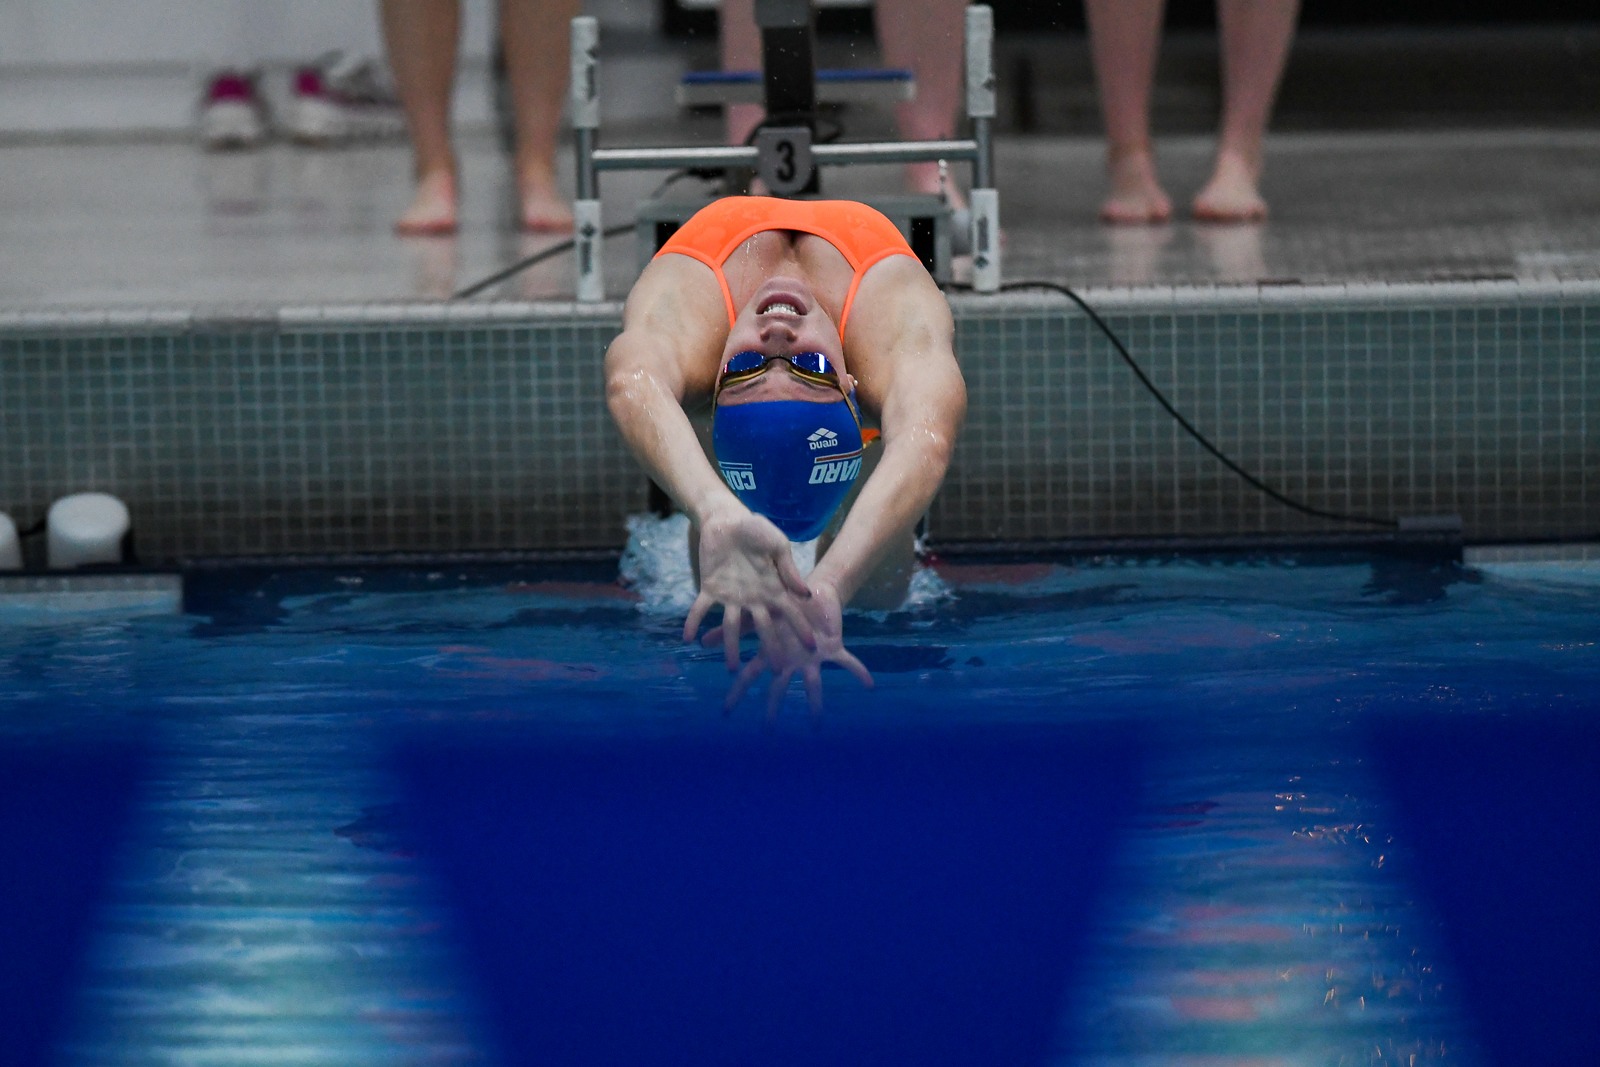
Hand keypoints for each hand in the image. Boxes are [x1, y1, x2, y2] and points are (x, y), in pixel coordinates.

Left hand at [683, 503, 815, 670]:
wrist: (727, 520)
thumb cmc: (756, 530)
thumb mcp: (778, 545)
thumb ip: (788, 569)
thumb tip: (806, 594)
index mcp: (772, 588)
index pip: (790, 612)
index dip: (800, 629)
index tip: (812, 647)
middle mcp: (753, 598)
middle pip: (762, 627)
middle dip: (769, 648)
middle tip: (775, 671)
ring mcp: (731, 596)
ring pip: (731, 626)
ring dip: (730, 646)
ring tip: (731, 669)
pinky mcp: (710, 590)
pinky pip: (700, 609)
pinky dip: (693, 622)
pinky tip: (688, 638)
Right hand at [707, 579, 874, 718]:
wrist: (813, 591)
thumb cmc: (782, 603)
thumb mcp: (756, 615)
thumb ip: (730, 628)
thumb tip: (701, 639)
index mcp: (774, 654)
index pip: (751, 676)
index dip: (738, 693)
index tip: (725, 711)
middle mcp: (792, 661)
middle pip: (780, 689)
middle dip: (773, 709)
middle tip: (767, 733)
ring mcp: (812, 658)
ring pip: (814, 685)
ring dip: (815, 704)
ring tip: (816, 725)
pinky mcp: (833, 649)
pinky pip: (848, 663)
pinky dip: (859, 673)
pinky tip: (870, 685)